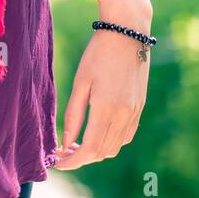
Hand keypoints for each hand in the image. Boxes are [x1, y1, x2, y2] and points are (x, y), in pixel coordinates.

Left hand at [54, 0, 152, 170]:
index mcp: (106, 109)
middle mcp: (124, 115)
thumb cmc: (98, 54)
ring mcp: (134, 112)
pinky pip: (126, 136)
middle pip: (102, 152)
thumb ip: (73, 114)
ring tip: (78, 143)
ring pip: (115, 147)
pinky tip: (97, 132)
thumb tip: (66, 142)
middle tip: (64, 152)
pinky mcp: (140, 108)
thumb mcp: (81, 82)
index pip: (89, 149)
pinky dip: (111, 142)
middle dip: (82, 158)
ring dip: (96, 152)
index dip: (73, 161)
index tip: (59, 163)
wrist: (127, 33)